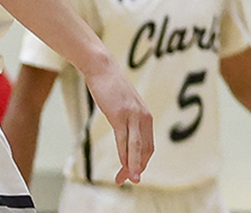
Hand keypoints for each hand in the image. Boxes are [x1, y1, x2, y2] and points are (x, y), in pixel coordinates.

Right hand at [85, 60, 154, 183]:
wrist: (102, 68)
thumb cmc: (111, 87)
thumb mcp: (124, 106)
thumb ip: (129, 120)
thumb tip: (126, 134)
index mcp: (146, 116)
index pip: (148, 146)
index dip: (141, 163)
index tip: (132, 174)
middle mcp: (143, 117)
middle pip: (145, 150)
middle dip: (138, 168)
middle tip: (129, 181)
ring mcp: (132, 116)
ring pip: (137, 147)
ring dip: (133, 166)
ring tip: (130, 180)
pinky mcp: (120, 115)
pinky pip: (124, 140)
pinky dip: (124, 155)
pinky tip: (123, 166)